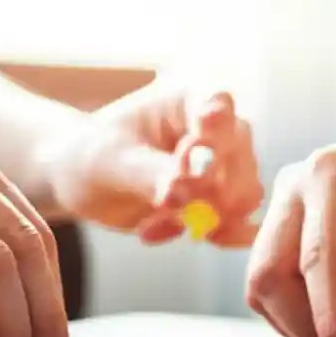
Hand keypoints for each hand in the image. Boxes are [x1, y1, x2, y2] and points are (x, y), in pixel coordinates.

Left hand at [42, 81, 262, 245]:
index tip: (198, 147)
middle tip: (179, 205)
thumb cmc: (95, 157)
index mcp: (189, 100)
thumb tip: (184, 192)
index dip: (217, 128)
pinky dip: (213, 236)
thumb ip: (151, 174)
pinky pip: (239, 222)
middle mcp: (217, 131)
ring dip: (209, 218)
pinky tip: (168, 233)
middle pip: (240, 154)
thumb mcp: (113, 163)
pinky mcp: (221, 202)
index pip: (218, 105)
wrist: (90, 187)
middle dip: (218, 186)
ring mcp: (223, 167)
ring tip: (154, 225)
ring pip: (245, 193)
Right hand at [245, 131, 335, 336]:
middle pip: (269, 272)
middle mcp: (294, 188)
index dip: (328, 313)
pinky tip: (335, 313)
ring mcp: (283, 208)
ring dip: (296, 320)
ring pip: (263, 283)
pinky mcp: (284, 230)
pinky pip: (272, 283)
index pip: (318, 257)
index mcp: (332, 176)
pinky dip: (295, 311)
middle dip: (302, 321)